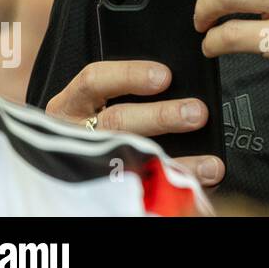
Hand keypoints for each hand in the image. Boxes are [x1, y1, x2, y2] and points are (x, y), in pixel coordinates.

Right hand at [44, 59, 224, 185]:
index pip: (94, 81)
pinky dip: (173, 183)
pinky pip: (141, 189)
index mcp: (71, 105)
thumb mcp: (96, 102)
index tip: (165, 76)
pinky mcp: (101, 192)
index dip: (130, 75)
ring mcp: (87, 166)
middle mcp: (75, 134)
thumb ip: (125, 91)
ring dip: (176, 160)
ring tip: (209, 163)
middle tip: (196, 113)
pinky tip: (198, 181)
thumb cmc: (91, 124)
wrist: (59, 172)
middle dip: (162, 117)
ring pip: (131, 162)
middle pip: (118, 122)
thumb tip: (173, 82)